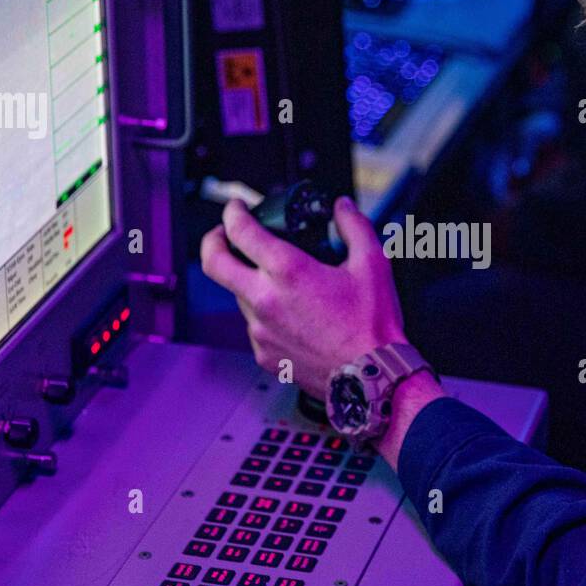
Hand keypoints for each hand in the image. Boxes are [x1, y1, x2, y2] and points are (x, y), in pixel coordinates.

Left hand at [200, 195, 408, 400]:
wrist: (372, 377)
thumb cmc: (372, 326)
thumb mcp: (373, 264)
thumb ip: (354, 227)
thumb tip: (343, 208)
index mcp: (288, 271)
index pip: (240, 231)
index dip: (233, 212)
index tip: (236, 208)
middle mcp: (265, 300)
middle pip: (213, 263)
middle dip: (212, 242)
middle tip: (222, 235)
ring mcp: (261, 330)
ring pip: (237, 297)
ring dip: (248, 283)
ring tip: (276, 282)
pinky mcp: (265, 354)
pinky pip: (254, 327)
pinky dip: (264, 315)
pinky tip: (290, 315)